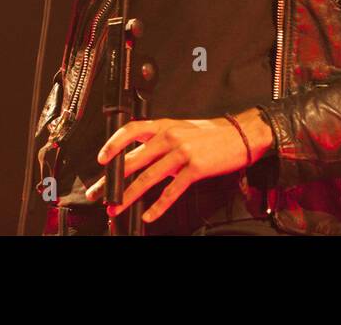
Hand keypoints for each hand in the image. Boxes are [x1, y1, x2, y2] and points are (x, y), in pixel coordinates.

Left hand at [84, 112, 268, 222]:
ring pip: (147, 177)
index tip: (101, 159)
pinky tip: (149, 214)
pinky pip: (171, 190)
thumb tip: (140, 160)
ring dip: (129, 195)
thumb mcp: (182, 130)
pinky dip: (158, 205)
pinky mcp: (195, 168)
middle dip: (112, 179)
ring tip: (116, 207)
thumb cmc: (211, 135)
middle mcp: (170, 137)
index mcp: (165, 126)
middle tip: (98, 192)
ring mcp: (182, 153)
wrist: (241, 135)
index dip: (113, 144)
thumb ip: (160, 143)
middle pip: (133, 159)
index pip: (131, 130)